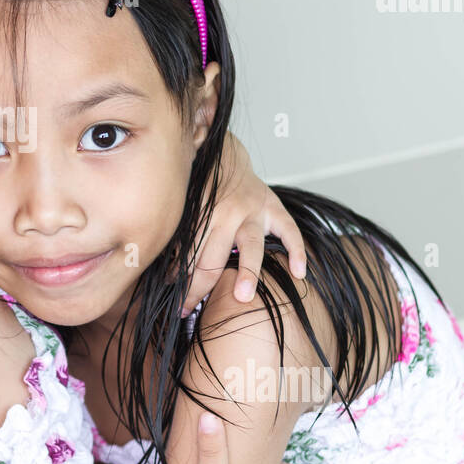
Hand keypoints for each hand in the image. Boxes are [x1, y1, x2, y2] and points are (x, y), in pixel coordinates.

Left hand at [183, 133, 306, 311]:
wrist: (223, 153)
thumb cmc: (201, 186)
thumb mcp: (184, 205)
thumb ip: (180, 233)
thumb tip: (165, 269)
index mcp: (201, 214)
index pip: (188, 255)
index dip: (179, 280)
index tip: (173, 299)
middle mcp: (227, 213)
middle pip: (213, 258)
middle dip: (198, 288)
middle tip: (186, 311)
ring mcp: (253, 210)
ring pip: (250, 246)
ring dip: (246, 273)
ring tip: (242, 298)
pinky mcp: (273, 206)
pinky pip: (289, 230)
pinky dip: (297, 250)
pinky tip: (299, 272)